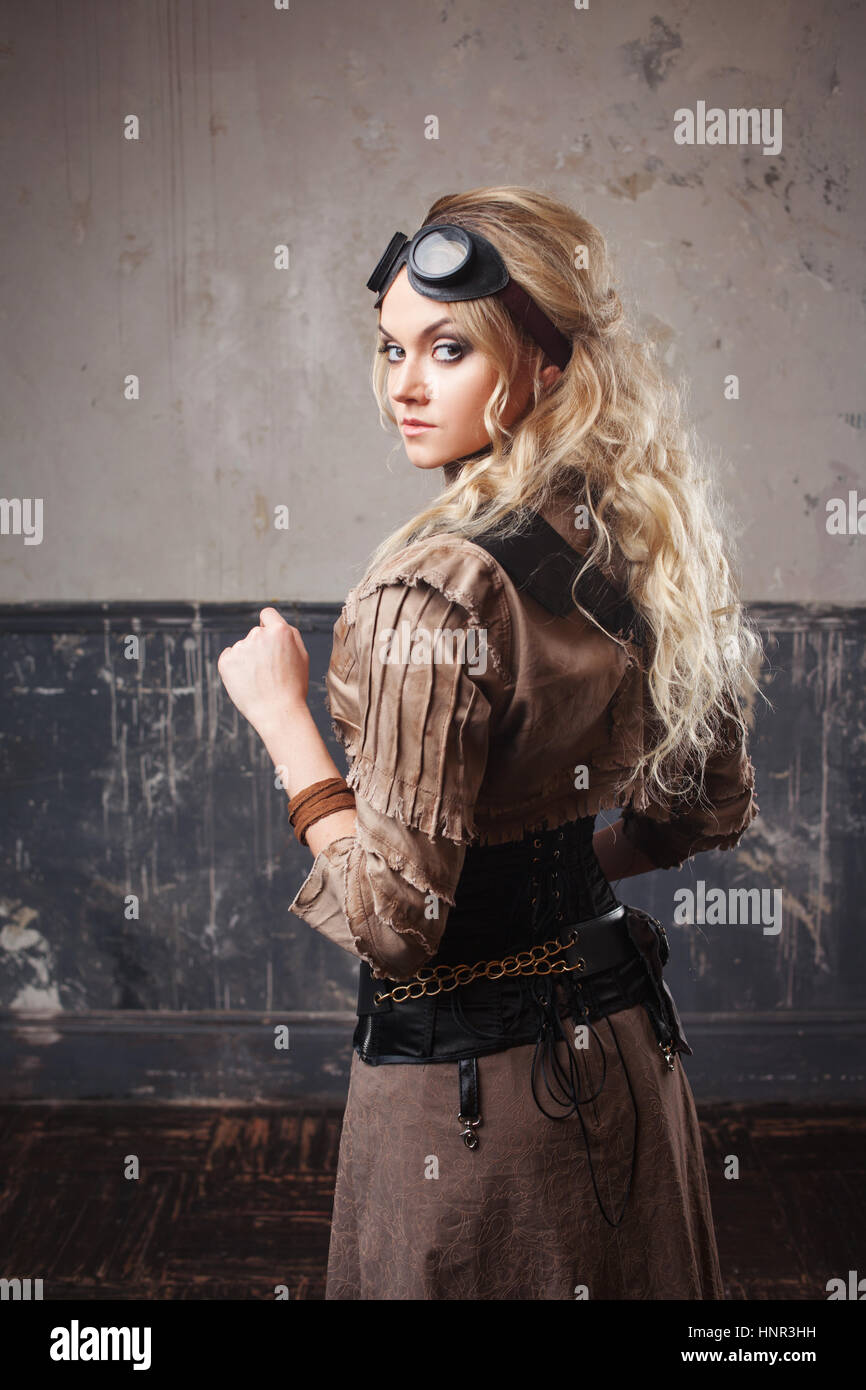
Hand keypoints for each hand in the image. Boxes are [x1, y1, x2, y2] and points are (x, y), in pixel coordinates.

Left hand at [217, 607, 309, 731]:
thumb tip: (275, 624)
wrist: (278, 713)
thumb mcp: (302, 656)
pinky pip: (229, 658)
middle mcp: (258, 634)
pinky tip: (246, 682)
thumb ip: (289, 635)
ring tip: (259, 681)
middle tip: (270, 672)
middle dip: (260, 648)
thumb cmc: (293, 686)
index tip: (269, 639)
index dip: (268, 625)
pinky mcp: (225, 661)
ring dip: (248, 659)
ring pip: (242, 648)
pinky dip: (235, 668)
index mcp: (280, 630)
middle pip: (256, 634)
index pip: (267, 614)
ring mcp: (240, 647)